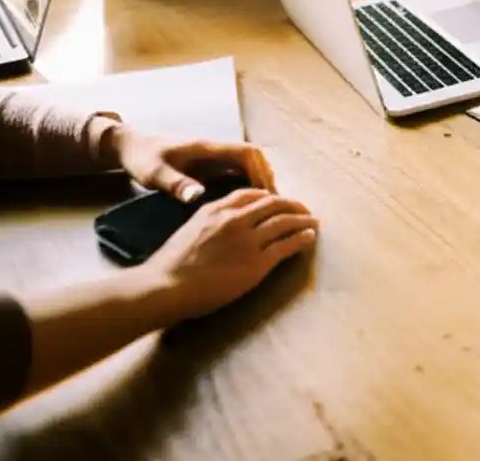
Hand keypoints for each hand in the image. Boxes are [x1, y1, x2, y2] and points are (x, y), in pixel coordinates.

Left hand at [110, 126, 276, 202]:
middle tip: (272, 205)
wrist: (129, 146)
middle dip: (266, 178)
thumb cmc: (141, 158)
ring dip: (259, 180)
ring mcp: (213, 156)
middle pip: (254, 157)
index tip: (265, 196)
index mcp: (207, 148)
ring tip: (265, 206)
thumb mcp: (154, 173)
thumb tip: (198, 196)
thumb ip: (176, 183)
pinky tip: (248, 204)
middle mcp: (215, 149)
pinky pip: (237, 171)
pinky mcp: (209, 164)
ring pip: (248, 163)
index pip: (247, 153)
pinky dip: (248, 184)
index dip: (260, 173)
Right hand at [145, 189, 318, 320]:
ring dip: (303, 219)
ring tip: (313, 221)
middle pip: (274, 203)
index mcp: (217, 209)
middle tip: (303, 210)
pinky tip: (310, 236)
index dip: (270, 196)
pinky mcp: (257, 262)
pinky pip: (287, 244)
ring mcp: (248, 240)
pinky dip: (302, 238)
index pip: (252, 194)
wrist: (166, 286)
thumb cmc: (172, 265)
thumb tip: (224, 227)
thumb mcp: (191, 230)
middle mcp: (235, 219)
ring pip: (285, 221)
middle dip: (293, 205)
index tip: (278, 201)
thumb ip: (211, 223)